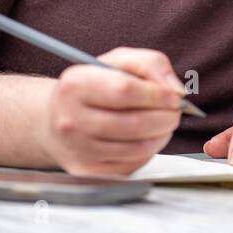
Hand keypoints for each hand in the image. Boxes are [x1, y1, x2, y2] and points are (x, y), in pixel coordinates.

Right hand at [38, 47, 187, 176]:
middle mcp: (71, 120)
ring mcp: (79, 150)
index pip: (125, 90)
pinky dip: (149, 151)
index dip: (158, 95)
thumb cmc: (93, 86)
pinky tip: (147, 138)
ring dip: (162, 135)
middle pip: (134, 124)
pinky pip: (133, 164)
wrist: (57, 119)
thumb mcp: (118, 61)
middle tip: (175, 111)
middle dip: (166, 117)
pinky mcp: (88, 172)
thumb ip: (151, 64)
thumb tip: (176, 90)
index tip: (174, 96)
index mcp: (75, 85)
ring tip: (164, 123)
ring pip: (137, 148)